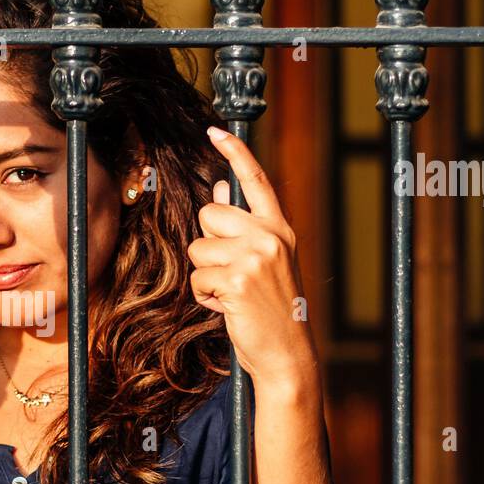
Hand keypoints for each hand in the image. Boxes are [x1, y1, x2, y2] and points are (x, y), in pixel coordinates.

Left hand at [187, 126, 319, 401]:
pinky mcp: (236, 280)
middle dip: (207, 244)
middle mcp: (270, 237)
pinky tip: (227, 308)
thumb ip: (242, 227)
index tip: (214, 131)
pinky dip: (204, 298)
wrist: (286, 352)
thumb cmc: (270, 307)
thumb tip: (215, 190)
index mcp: (280, 229)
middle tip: (230, 273)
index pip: (255, 181)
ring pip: (198, 249)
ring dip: (205, 275)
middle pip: (208, 214)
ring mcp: (254, 257)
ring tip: (231, 294)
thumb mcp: (263, 261)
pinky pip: (196, 279)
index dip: (234, 153)